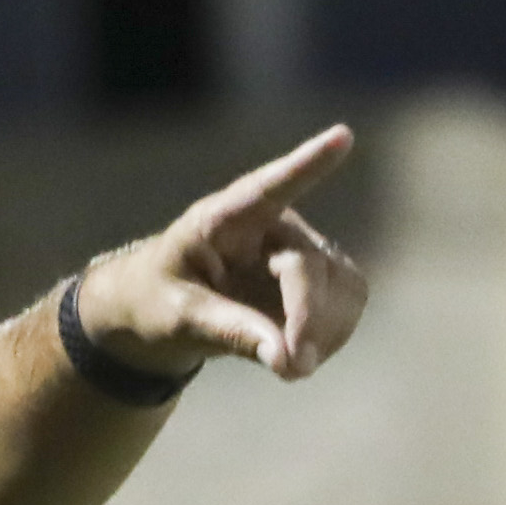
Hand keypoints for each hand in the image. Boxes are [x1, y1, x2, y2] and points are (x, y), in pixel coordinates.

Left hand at [69, 125, 367, 382]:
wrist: (163, 312)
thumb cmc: (157, 301)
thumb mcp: (177, 317)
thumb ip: (228, 330)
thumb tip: (285, 357)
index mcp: (223, 220)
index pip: (268, 188)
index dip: (307, 165)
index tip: (341, 137)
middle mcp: (271, 226)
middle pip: (310, 266)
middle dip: (306, 318)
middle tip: (291, 367)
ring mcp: (300, 250)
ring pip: (342, 286)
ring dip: (325, 331)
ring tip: (288, 365)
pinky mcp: (319, 279)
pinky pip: (348, 305)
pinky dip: (331, 336)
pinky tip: (299, 356)